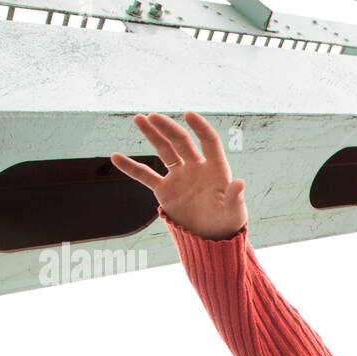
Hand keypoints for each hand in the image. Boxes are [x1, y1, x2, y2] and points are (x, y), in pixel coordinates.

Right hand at [110, 111, 246, 240]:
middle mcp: (196, 168)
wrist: (209, 241)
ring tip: (139, 119)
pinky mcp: (165, 190)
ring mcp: (179, 177)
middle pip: (181, 142)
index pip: (209, 142)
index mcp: (215, 170)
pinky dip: (131, 167)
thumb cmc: (227, 225)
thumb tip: (240, 183)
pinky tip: (115, 157)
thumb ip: (234, 198)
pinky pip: (145, 175)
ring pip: (164, 150)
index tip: (188, 114)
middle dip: (168, 128)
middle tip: (153, 116)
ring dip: (152, 134)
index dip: (200, 127)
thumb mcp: (234, 213)